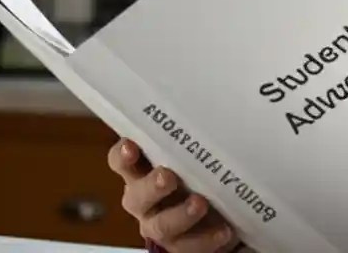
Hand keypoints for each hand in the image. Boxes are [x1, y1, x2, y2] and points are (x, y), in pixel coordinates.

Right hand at [108, 138, 237, 252]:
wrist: (208, 220)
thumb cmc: (196, 178)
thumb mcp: (189, 159)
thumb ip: (190, 143)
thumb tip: (216, 108)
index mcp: (142, 175)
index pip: (122, 162)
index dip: (122, 155)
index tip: (130, 145)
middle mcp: (146, 203)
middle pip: (137, 197)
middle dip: (152, 186)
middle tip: (168, 176)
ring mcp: (162, 227)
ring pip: (163, 226)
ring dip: (182, 215)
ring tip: (201, 204)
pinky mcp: (181, 248)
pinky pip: (190, 248)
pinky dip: (208, 240)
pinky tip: (225, 231)